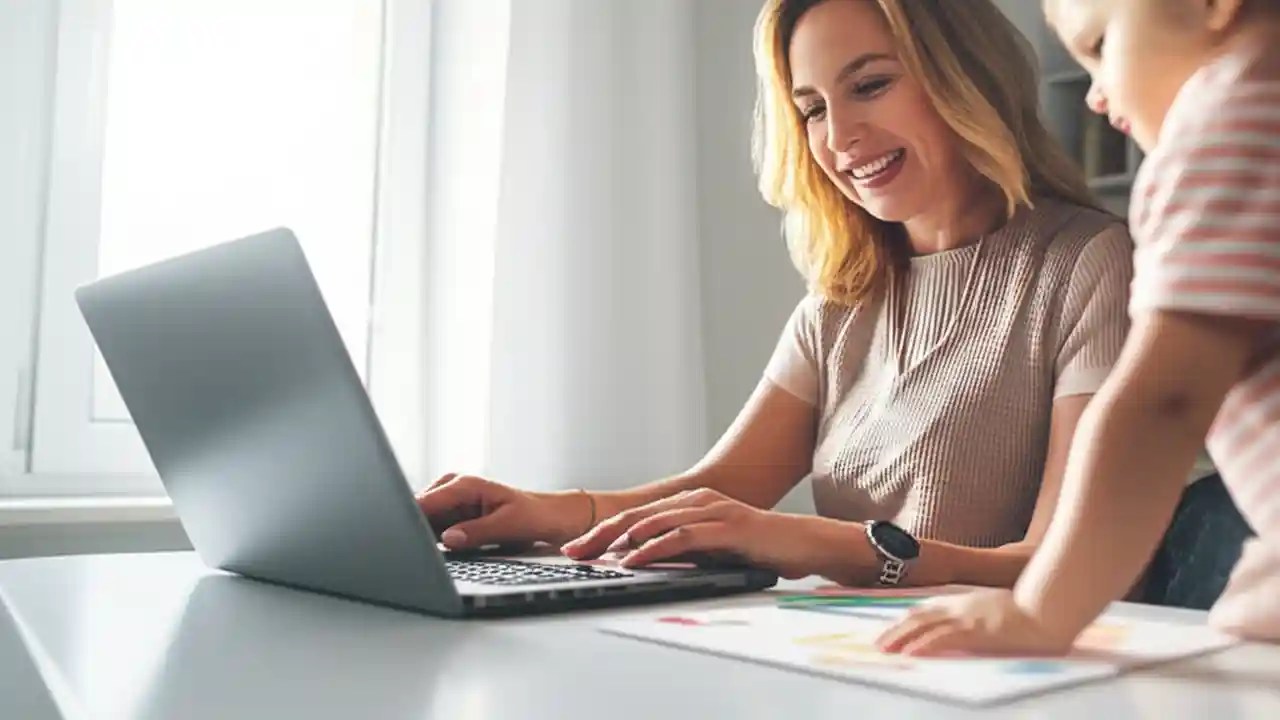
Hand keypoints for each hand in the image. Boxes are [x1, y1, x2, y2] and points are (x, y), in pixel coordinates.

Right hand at [415, 474, 590, 549]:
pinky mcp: (452, 516)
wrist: (550, 517)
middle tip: (407, 551)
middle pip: (418, 509)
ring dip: (419, 535)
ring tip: (416, 553)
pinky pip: (432, 528)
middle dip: (411, 527)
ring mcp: (451, 501)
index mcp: (466, 484)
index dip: (410, 519)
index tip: (402, 537)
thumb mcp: (510, 525)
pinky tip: (427, 551)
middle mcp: (454, 487)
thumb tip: (448, 539)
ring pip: (422, 520)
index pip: (426, 501)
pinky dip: (428, 539)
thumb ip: (478, 532)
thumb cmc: (534, 515)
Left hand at [560, 488, 826, 578]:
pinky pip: (681, 537)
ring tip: (592, 555)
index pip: (636, 517)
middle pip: (636, 516)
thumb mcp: (711, 550)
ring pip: (653, 522)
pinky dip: (653, 548)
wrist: (803, 543)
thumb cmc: (758, 549)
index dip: (602, 532)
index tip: (576, 548)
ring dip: (618, 540)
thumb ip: (680, 550)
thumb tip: (640, 561)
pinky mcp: (726, 527)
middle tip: (571, 551)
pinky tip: (632, 560)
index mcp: (689, 504)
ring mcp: (711, 510)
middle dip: (599, 534)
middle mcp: (696, 500)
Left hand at [874, 589, 1074, 656]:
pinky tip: (908, 653)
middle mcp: (962, 605)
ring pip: (923, 626)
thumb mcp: (1004, 608)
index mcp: (968, 600)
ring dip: (900, 638)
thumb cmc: (1034, 610)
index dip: (910, 619)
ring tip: (884, 649)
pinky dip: (922, 645)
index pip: (930, 608)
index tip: (895, 628)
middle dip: (897, 629)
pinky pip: (942, 638)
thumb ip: (988, 614)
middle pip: (920, 616)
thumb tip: (986, 626)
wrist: (1049, 609)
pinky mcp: (974, 630)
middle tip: (879, 642)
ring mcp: (967, 616)